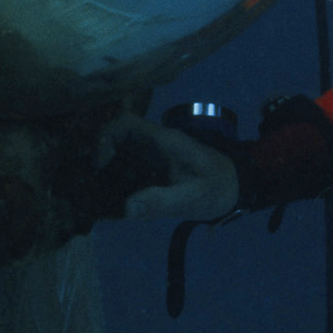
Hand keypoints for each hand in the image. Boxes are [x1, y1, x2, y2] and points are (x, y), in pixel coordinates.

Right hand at [93, 114, 239, 220]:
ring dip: (107, 174)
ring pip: (120, 155)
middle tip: (93, 188)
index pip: (126, 124)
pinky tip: (114, 205)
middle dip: (100, 160)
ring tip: (99, 199)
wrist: (238, 188)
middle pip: (117, 139)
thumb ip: (161, 201)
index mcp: (164, 141)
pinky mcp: (155, 169)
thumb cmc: (218, 188)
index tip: (98, 166)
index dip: (104, 138)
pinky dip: (118, 184)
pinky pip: (129, 169)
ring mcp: (154, 156)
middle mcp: (155, 144)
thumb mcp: (192, 198)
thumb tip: (126, 208)